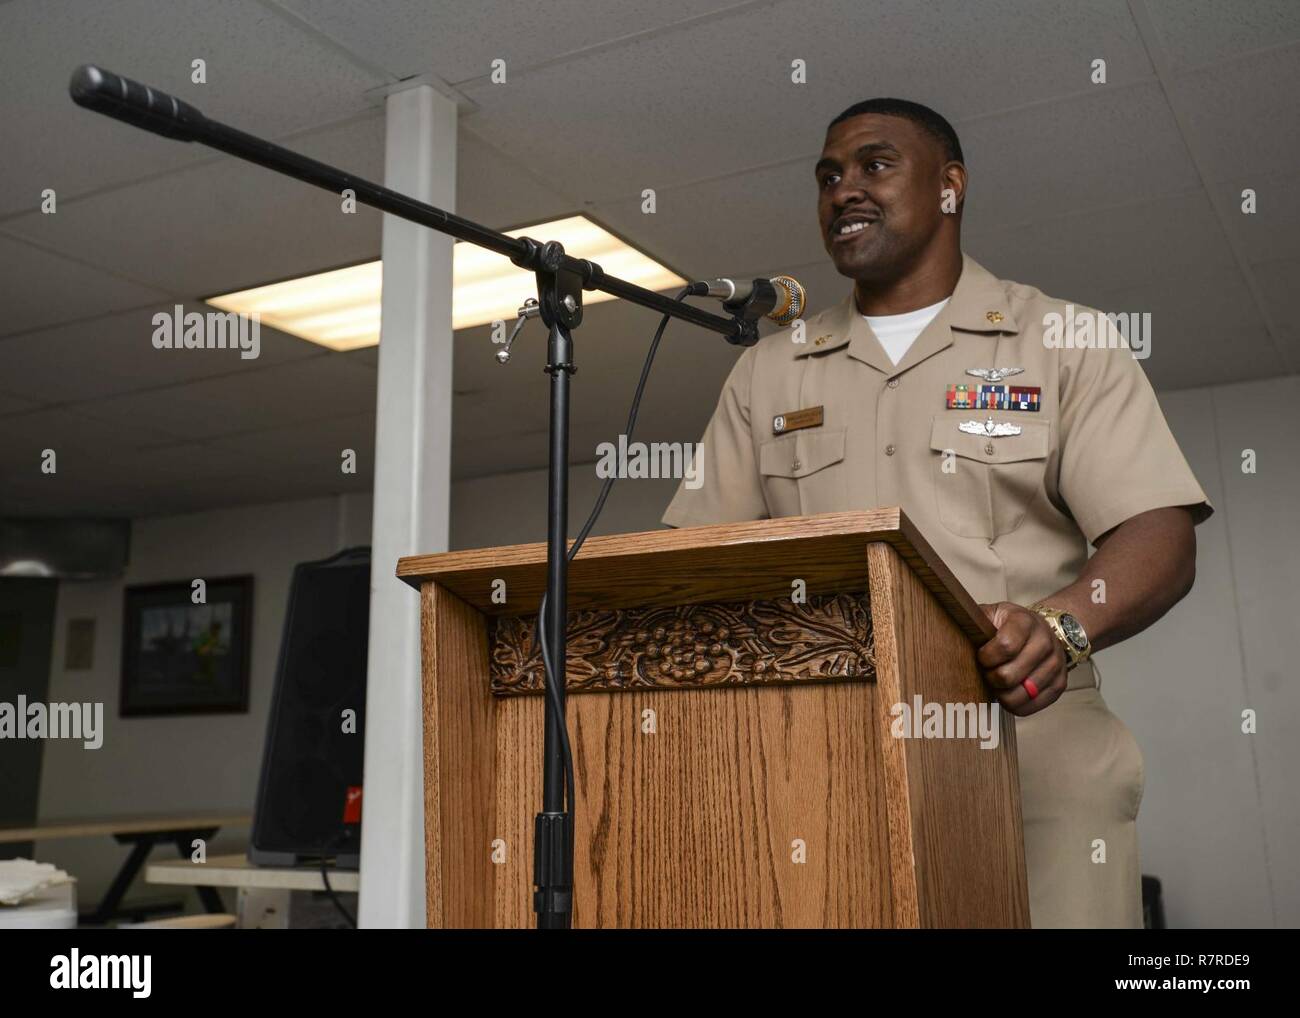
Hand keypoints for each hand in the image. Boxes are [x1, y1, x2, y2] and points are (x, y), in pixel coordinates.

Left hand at [976, 602, 1067, 716]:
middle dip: (991, 678)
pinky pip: (1032, 706)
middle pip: (1010, 676)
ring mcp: (1055, 664)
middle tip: (987, 672)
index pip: (1005, 646)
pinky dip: (1015, 705)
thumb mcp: (991, 614)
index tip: (981, 656)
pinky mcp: (1060, 684)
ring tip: (997, 682)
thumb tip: (947, 632)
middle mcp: (1045, 641)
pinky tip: (1008, 693)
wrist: (1043, 629)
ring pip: (1020, 694)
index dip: (987, 657)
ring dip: (1002, 694)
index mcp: (1025, 621)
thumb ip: (974, 621)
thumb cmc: (1008, 624)